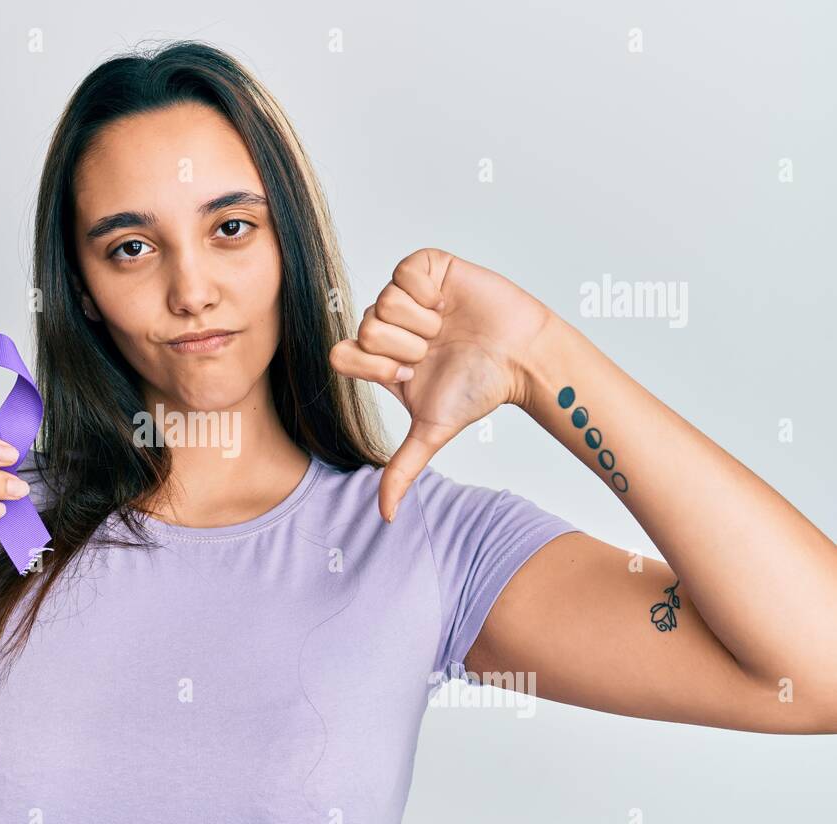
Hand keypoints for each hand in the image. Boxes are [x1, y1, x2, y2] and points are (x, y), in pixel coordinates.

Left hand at [330, 247, 556, 520]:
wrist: (521, 357)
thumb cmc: (477, 389)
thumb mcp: (433, 431)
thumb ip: (403, 469)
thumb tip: (385, 516)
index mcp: (377, 357)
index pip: (341, 354)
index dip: (374, 365)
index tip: (409, 374)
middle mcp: (386, 324)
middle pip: (364, 327)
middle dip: (405, 346)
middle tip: (434, 349)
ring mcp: (404, 294)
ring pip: (383, 301)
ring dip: (422, 322)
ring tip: (446, 328)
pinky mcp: (425, 267)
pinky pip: (404, 271)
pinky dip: (429, 291)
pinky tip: (448, 302)